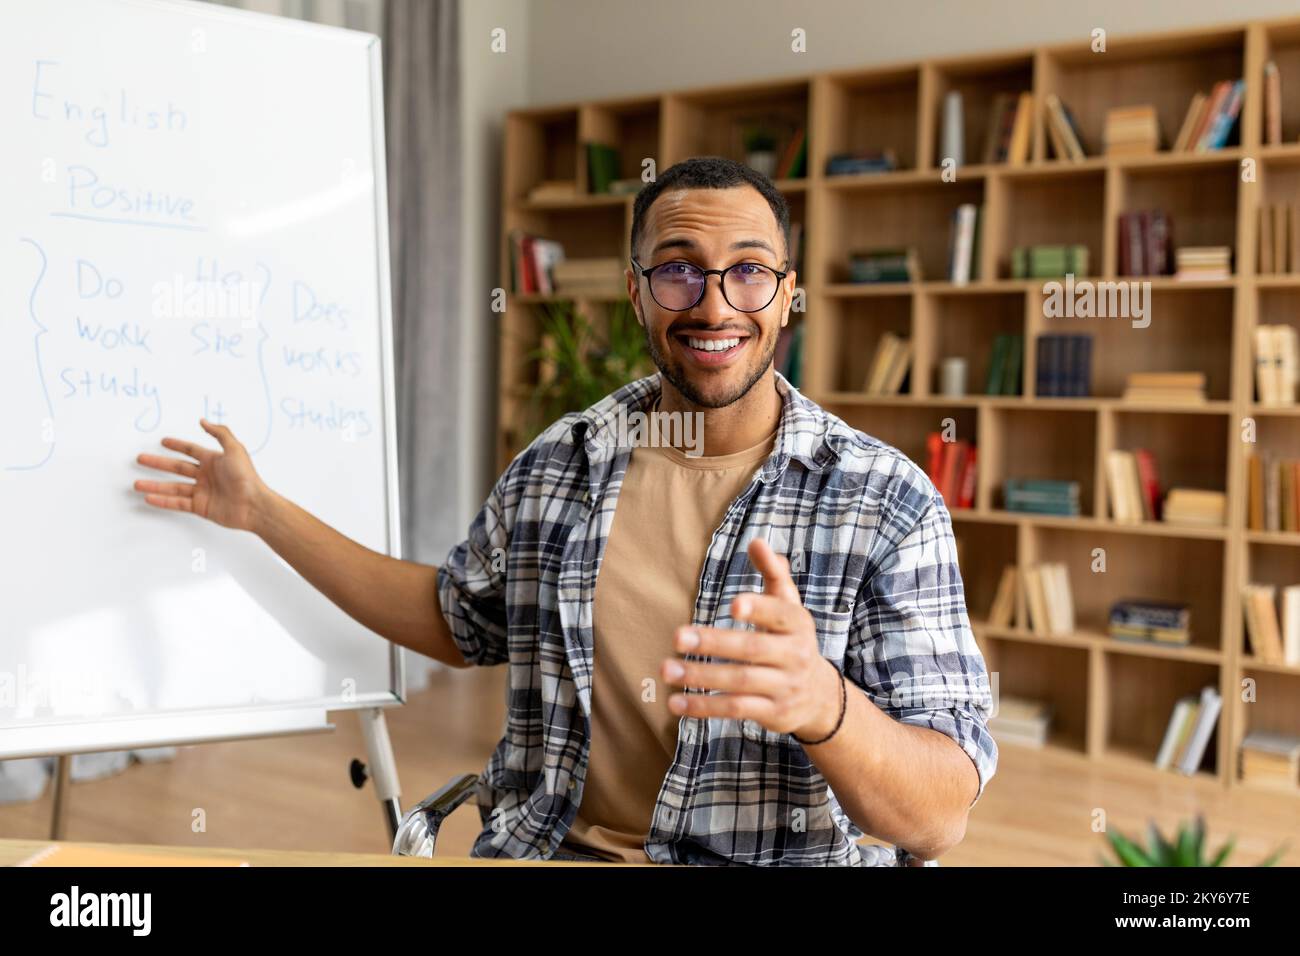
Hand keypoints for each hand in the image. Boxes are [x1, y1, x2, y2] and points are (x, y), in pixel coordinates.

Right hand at [133, 419, 267, 532]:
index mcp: (214, 461)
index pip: (191, 450)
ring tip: (137, 484)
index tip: (163, 441)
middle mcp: (207, 476)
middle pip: (177, 467)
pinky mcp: (200, 507)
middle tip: (141, 458)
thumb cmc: (246, 477)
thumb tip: (204, 421)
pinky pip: (177, 503)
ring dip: (155, 485)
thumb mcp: (235, 449)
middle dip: (158, 463)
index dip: (177, 445)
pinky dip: (163, 501)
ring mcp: (202, 492)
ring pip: (173, 487)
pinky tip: (149, 498)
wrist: (253, 505)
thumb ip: (220, 433)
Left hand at [660, 536, 842, 740]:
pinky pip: (735, 709)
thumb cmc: (791, 640)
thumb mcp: (788, 606)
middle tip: (676, 636)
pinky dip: (704, 707)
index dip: (758, 608)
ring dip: (701, 676)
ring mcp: (785, 687)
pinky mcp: (772, 713)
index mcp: (797, 624)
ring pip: (740, 682)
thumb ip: (773, 574)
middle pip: (752, 649)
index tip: (732, 604)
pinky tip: (675, 702)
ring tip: (667, 669)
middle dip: (714, 643)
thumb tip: (757, 541)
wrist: (818, 696)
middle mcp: (795, 655)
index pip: (779, 613)